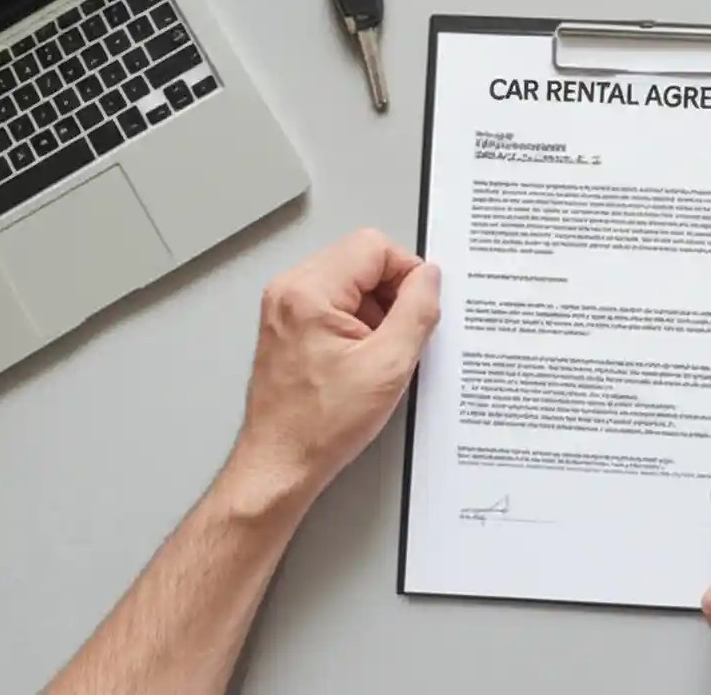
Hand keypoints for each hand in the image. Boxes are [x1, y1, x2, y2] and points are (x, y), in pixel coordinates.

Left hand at [230, 229, 440, 501]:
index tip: (421, 308)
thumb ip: (417, 311)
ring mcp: (285, 308)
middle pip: (361, 259)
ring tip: (379, 354)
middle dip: (392, 293)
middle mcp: (289, 291)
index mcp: (309, 292)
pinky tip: (364, 359)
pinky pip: (335, 304)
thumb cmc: (321, 426)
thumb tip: (430, 278)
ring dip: (377, 310)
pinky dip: (359, 324)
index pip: (375, 247)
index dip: (409, 273)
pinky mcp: (288, 325)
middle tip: (401, 336)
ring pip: (350, 282)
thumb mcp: (390, 366)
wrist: (280, 464)